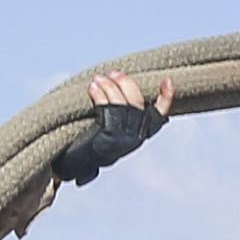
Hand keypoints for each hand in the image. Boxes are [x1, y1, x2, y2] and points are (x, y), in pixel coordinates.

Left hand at [52, 71, 175, 189]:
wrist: (72, 166)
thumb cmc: (88, 145)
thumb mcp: (109, 132)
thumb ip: (118, 116)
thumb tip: (117, 84)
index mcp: (140, 135)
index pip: (159, 116)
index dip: (166, 98)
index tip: (167, 80)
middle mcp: (136, 138)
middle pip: (138, 104)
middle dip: (126, 84)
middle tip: (113, 73)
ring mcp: (123, 139)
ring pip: (123, 105)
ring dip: (110, 87)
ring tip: (98, 78)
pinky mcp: (108, 138)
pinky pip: (108, 110)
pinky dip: (100, 96)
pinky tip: (93, 88)